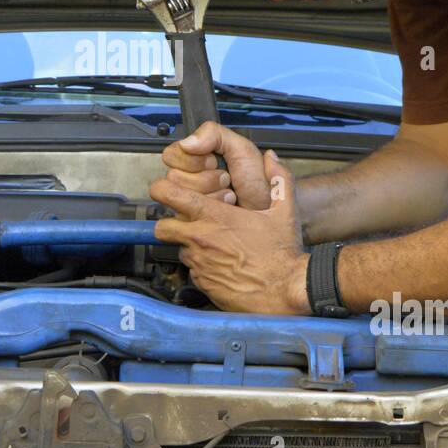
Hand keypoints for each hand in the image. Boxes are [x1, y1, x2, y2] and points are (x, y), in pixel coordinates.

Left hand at [151, 148, 310, 313]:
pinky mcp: (202, 283)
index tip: (167, 190)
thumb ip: (279, 179)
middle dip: (169, 224)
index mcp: (215, 216)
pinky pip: (192, 270)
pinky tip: (221, 265)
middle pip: (161, 227)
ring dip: (189, 245)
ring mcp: (199, 263)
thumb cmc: (283, 253)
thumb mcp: (285, 211)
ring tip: (212, 245)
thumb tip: (272, 157)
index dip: (162, 190)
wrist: (285, 291)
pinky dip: (201, 266)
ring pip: (178, 249)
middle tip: (185, 222)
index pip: (169, 195)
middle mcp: (200, 239)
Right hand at [160, 121, 272, 208]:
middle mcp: (189, 179)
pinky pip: (185, 214)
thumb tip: (186, 142)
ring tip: (229, 194)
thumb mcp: (242, 149)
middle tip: (226, 179)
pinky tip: (225, 208)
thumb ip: (214, 134)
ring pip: (180, 195)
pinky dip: (211, 208)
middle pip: (174, 176)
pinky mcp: (190, 221)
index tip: (213, 161)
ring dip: (211, 193)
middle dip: (206, 178)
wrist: (270, 214)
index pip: (172, 154)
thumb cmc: (258, 185)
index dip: (193, 159)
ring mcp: (188, 201)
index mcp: (197, 159)